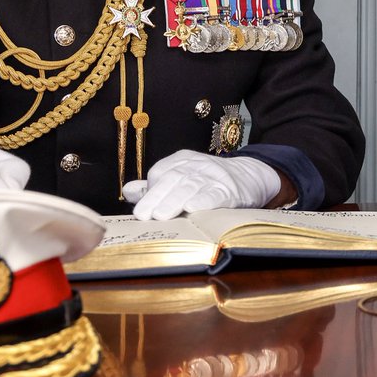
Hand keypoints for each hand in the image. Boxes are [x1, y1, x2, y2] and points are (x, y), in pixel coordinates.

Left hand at [122, 150, 280, 219]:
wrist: (249, 177)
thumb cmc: (209, 181)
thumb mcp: (183, 177)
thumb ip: (156, 185)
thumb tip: (127, 191)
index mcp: (182, 160)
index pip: (160, 172)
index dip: (150, 191)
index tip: (141, 211)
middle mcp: (197, 165)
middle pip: (173, 179)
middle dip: (157, 197)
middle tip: (144, 215)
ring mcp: (215, 176)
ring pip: (191, 186)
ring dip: (175, 201)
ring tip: (161, 215)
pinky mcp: (230, 190)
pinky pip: (216, 194)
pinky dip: (204, 201)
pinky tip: (193, 208)